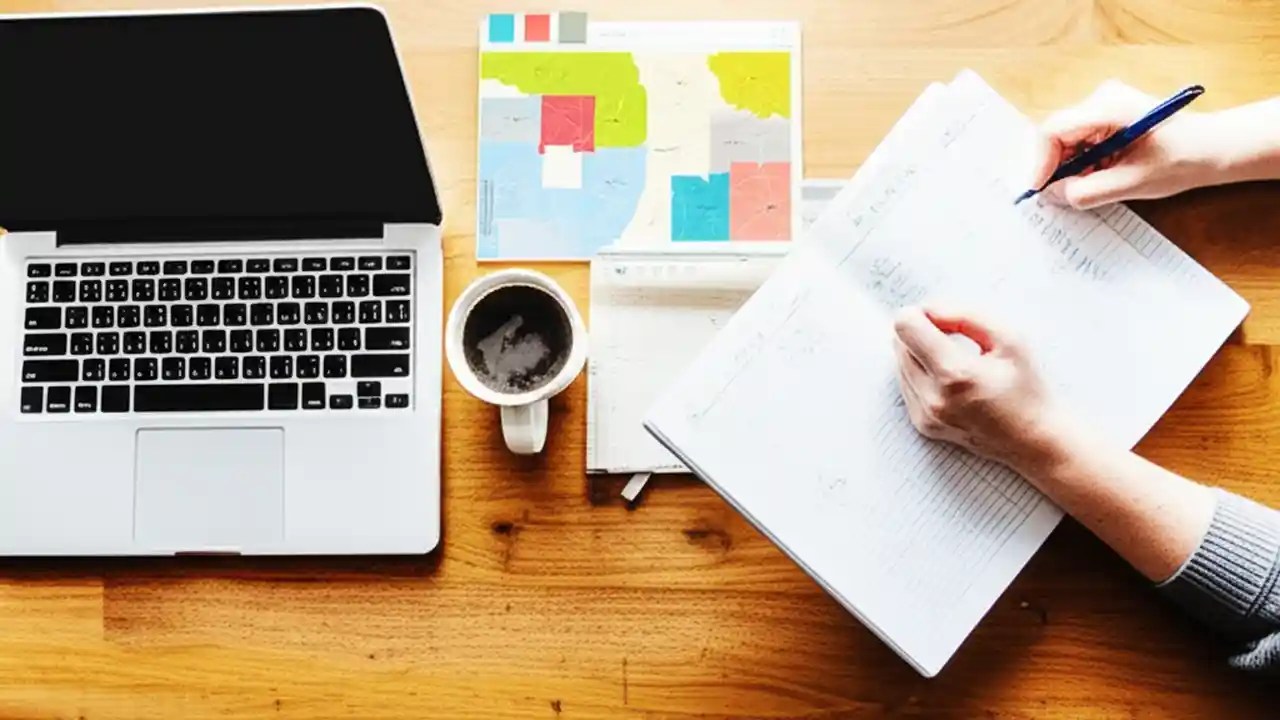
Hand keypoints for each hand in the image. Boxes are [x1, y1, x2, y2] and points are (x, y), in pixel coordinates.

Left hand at [892, 305, 1071, 474]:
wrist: (1033, 439)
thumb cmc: (1026, 387)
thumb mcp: (1009, 339)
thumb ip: (965, 316)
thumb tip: (927, 308)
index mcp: (956, 374)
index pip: (905, 328)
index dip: (920, 314)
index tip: (941, 319)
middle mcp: (933, 397)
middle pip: (899, 344)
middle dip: (922, 333)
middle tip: (954, 339)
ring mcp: (926, 414)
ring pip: (900, 364)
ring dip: (920, 354)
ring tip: (957, 361)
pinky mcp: (923, 424)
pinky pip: (907, 385)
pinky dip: (923, 375)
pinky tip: (952, 380)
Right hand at [1031, 80, 1218, 208]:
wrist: (1213, 147)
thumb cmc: (1182, 161)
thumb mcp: (1133, 184)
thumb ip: (1087, 191)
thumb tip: (1052, 195)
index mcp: (1109, 108)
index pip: (1053, 131)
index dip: (1041, 163)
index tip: (1040, 190)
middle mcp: (1101, 99)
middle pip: (1056, 134)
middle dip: (1055, 167)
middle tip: (1062, 195)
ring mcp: (1104, 104)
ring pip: (1066, 139)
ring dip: (1070, 166)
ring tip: (1090, 185)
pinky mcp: (1107, 115)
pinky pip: (1079, 139)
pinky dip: (1081, 162)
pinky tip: (1100, 175)